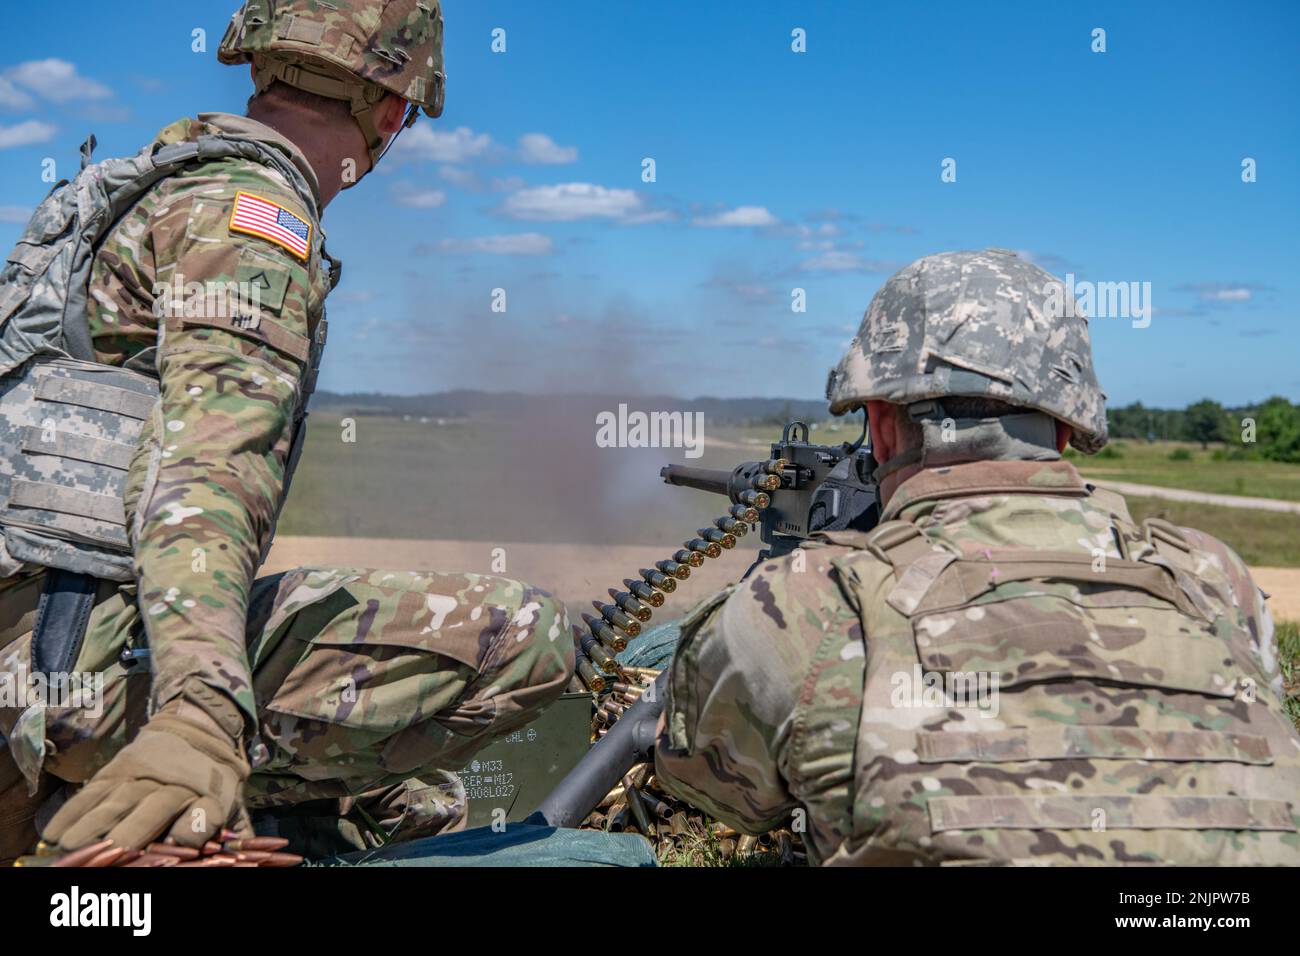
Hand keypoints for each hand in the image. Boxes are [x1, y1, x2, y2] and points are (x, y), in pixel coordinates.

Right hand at [43, 686, 250, 851]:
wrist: (198, 732)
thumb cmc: (211, 782)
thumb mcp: (227, 803)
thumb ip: (221, 829)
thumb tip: (231, 854)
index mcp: (206, 797)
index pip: (200, 818)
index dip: (188, 831)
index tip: (172, 846)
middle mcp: (173, 785)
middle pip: (151, 810)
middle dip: (130, 831)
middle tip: (109, 853)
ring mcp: (142, 776)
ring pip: (115, 801)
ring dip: (90, 825)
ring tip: (69, 846)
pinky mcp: (117, 769)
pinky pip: (92, 792)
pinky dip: (72, 811)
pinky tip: (54, 832)